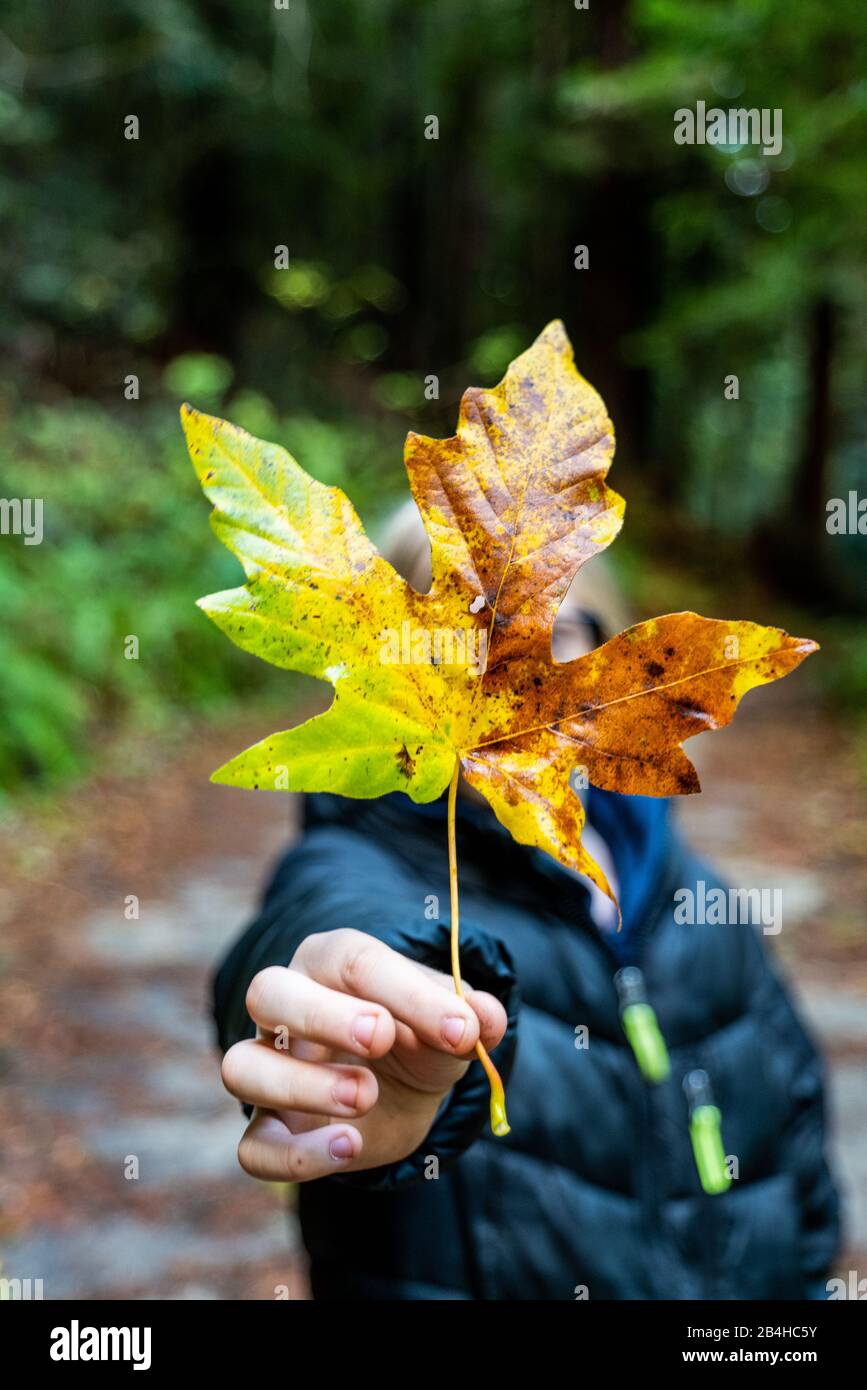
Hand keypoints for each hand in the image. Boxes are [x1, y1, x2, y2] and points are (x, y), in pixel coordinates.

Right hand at [221, 928, 507, 1181]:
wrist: (401, 1089)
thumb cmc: (418, 1036)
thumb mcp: (451, 1024)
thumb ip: (469, 1017)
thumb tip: (488, 1019)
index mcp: (331, 962)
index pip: (353, 960)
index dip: (406, 993)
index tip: (459, 1029)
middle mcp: (286, 1007)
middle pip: (268, 991)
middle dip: (323, 1014)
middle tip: (380, 1038)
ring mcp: (269, 1069)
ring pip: (242, 1067)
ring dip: (300, 1083)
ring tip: (364, 1096)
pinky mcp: (270, 1132)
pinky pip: (254, 1148)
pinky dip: (297, 1155)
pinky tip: (349, 1146)